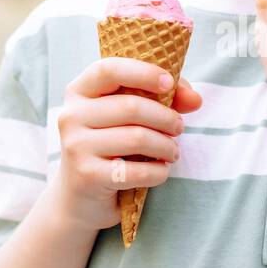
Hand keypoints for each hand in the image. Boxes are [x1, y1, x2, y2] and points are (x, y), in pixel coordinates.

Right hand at [53, 57, 202, 231]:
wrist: (80, 198)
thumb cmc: (112, 148)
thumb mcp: (132, 117)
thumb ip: (165, 98)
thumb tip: (196, 100)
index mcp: (80, 92)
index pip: (108, 69)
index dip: (143, 73)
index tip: (169, 83)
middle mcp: (71, 115)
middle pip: (130, 106)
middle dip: (165, 117)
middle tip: (179, 128)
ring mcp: (75, 146)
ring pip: (136, 138)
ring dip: (166, 146)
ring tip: (172, 151)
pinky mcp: (86, 176)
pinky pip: (136, 171)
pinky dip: (158, 172)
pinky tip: (160, 171)